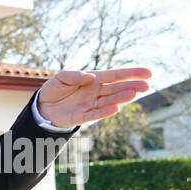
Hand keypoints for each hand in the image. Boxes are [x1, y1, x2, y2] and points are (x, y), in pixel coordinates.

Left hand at [35, 67, 151, 127]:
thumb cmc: (54, 89)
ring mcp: (90, 104)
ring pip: (109, 101)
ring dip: (121, 98)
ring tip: (134, 94)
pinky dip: (104, 112)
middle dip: (132, 86)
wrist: (41, 106)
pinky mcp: (82, 116)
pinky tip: (116, 108)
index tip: (149, 73)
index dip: (132, 73)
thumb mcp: (61, 77)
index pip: (116, 75)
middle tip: (146, 86)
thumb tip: (90, 77)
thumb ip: (75, 75)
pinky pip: (95, 114)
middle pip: (117, 88)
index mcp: (94, 80)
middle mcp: (96, 92)